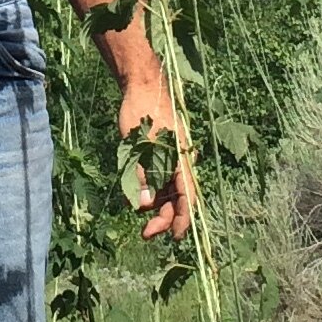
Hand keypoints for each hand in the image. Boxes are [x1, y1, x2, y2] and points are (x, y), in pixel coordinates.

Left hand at [117, 78, 194, 241]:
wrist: (143, 83)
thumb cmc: (143, 111)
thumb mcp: (139, 145)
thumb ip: (142, 176)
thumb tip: (142, 204)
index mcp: (182, 160)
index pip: (188, 198)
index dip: (183, 220)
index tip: (175, 238)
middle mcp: (180, 161)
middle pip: (176, 198)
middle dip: (163, 217)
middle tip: (144, 232)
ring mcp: (171, 157)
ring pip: (166, 189)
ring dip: (153, 203)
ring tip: (134, 208)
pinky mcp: (161, 153)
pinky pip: (158, 177)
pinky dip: (148, 188)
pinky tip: (133, 194)